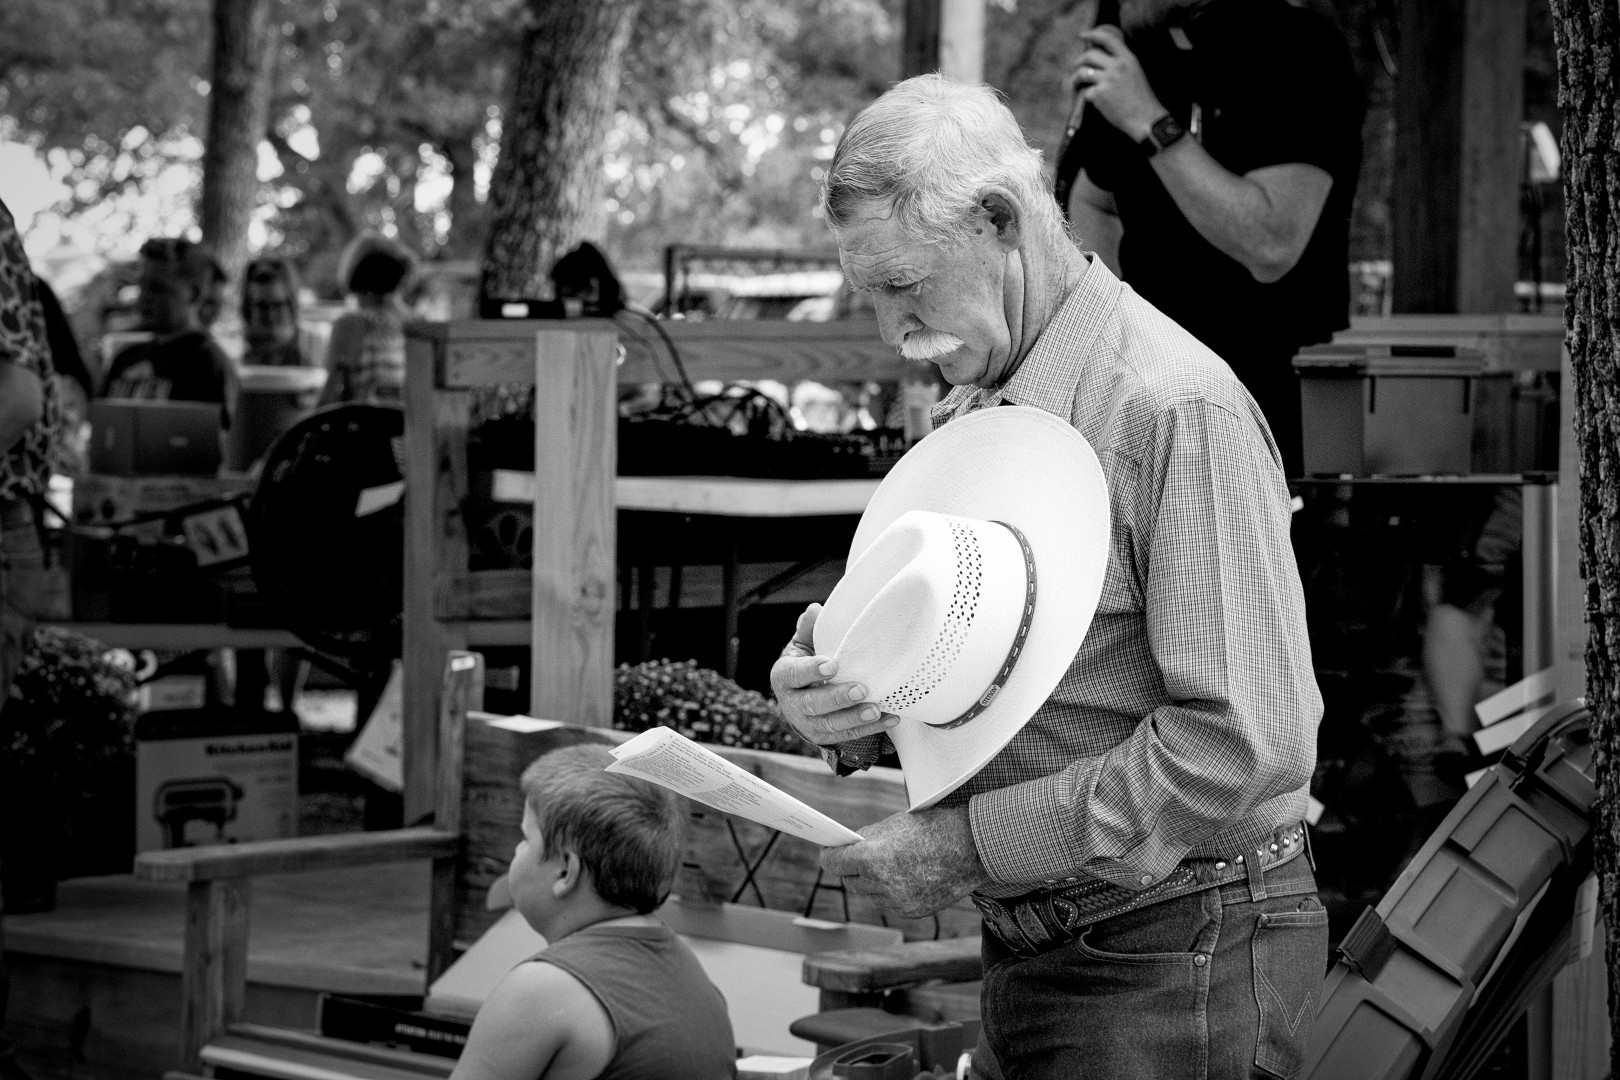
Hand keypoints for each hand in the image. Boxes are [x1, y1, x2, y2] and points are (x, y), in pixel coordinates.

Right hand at [770, 604, 897, 745]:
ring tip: (876, 709)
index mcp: (784, 676)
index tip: (832, 665)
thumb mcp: (802, 645)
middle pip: (813, 704)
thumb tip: (815, 610)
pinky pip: (848, 735)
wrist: (798, 699)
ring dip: (855, 718)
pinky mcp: (824, 736)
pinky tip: (889, 718)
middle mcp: (792, 703)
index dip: (811, 671)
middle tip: (860, 689)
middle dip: (837, 698)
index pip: (795, 674)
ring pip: (831, 724)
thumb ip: (809, 629)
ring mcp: (808, 723)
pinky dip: (870, 728)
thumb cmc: (804, 665)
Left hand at [820, 805, 991, 918]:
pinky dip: (888, 892)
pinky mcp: (910, 912)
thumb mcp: (893, 825)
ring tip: (877, 867)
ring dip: (868, 882)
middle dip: (849, 869)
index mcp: (871, 858)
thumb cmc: (932, 827)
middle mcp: (880, 884)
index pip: (833, 863)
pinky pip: (888, 903)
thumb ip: (866, 839)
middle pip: (849, 881)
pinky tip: (898, 878)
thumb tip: (847, 847)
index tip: (827, 852)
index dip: (828, 856)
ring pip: (868, 895)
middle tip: (851, 858)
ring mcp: (896, 902)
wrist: (973, 847)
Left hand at [1068, 25, 1165, 141]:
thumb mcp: (1135, 72)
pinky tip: (1087, 100)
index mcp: (1128, 59)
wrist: (1145, 118)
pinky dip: (1084, 96)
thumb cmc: (1141, 98)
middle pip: (1089, 55)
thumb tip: (1100, 58)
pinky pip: (1085, 91)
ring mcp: (1108, 80)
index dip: (1092, 35)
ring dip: (1074, 79)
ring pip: (1082, 72)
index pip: (1107, 39)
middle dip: (1078, 61)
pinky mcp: (1100, 95)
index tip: (1082, 36)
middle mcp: (1117, 66)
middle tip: (1074, 67)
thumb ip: (1121, 63)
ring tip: (1074, 84)